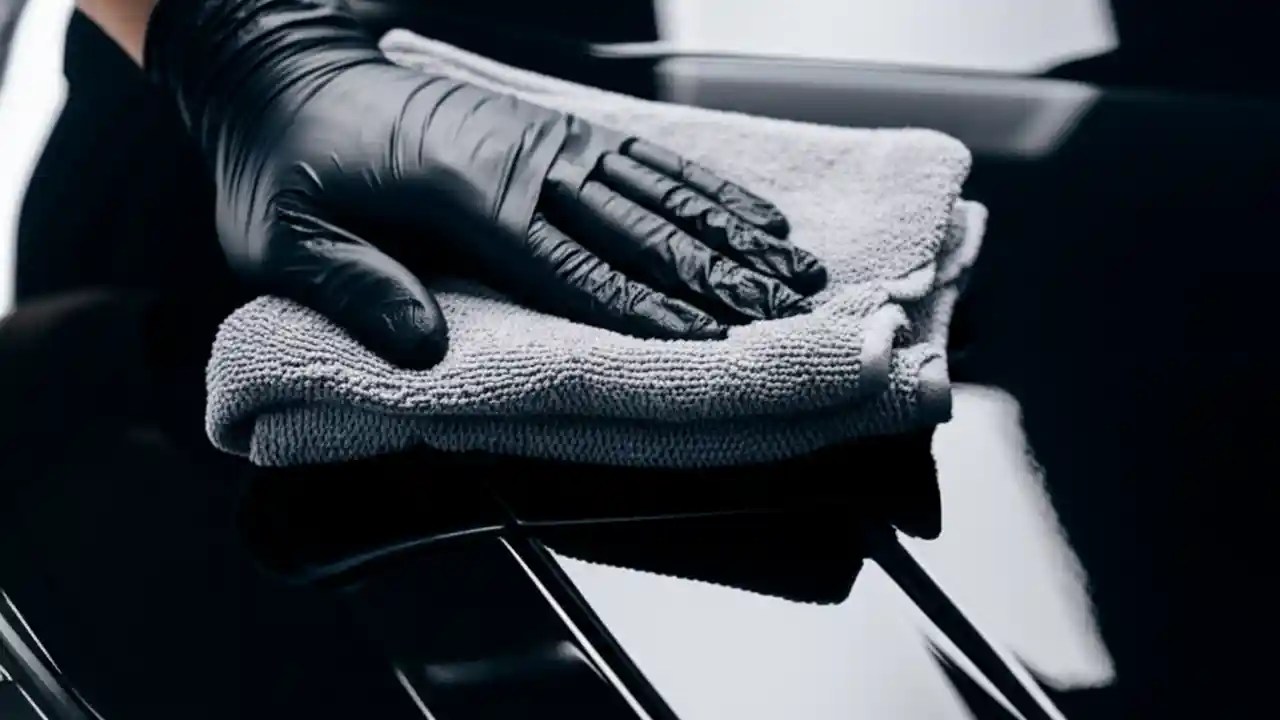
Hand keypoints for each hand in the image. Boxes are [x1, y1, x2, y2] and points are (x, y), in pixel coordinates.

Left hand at [145, 0, 825, 367]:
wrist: (282, 72)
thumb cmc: (285, 164)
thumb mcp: (284, 236)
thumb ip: (354, 285)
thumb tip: (424, 347)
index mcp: (463, 194)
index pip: (568, 264)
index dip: (640, 306)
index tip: (706, 340)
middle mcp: (521, 162)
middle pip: (633, 226)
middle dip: (714, 272)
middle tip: (783, 310)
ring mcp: (542, 139)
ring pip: (654, 190)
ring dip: (727, 231)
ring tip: (792, 267)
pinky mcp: (548, 129)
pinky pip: (638, 157)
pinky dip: (700, 187)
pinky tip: (747, 213)